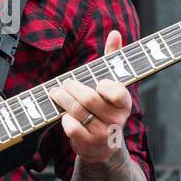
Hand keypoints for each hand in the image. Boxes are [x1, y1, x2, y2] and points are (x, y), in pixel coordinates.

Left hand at [46, 30, 132, 165]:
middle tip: (64, 83)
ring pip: (77, 111)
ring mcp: (102, 133)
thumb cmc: (106, 107)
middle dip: (71, 87)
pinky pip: (71, 127)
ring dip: (62, 99)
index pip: (117, 92)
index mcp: (124, 103)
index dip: (105, 86)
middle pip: (88, 98)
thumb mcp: (113, 84)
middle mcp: (116, 120)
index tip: (97, 83)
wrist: (104, 147)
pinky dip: (64, 119)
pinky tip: (63, 115)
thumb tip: (115, 33)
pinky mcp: (88, 144)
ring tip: (56, 93)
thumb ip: (114, 59)